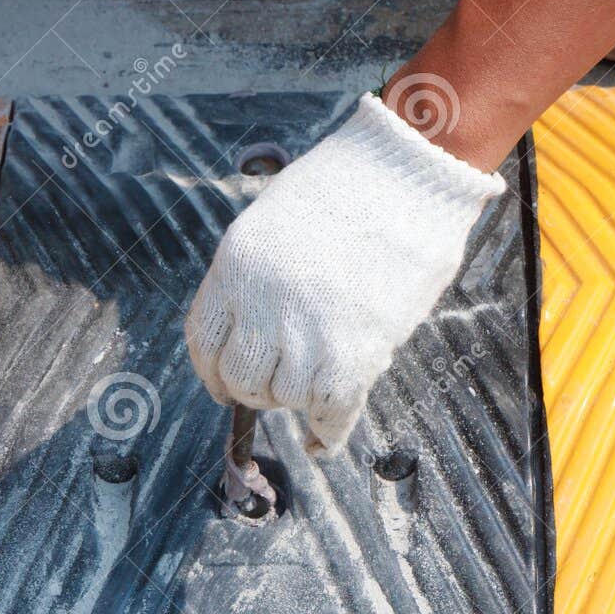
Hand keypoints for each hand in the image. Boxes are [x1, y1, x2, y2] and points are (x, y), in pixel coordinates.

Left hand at [185, 95, 504, 454]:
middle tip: (278, 384)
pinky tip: (322, 441)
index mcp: (235, 265)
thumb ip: (257, 276)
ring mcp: (308, 331)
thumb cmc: (350, 186)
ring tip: (317, 384)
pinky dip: (326, 433)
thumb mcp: (275, 220)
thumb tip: (254, 330)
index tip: (221, 384)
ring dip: (297, 399)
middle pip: (239, 377)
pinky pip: (329, 413)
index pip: (203, 340)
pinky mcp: (356, 352)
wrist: (411, 173)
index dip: (211, 371)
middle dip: (255, 389)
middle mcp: (262, 303)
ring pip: (284, 397)